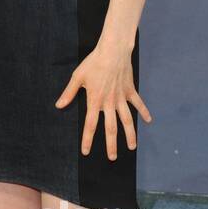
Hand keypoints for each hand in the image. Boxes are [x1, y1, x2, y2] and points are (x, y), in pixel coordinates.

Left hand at [55, 45, 150, 159]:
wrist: (112, 51)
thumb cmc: (93, 63)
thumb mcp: (77, 77)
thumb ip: (69, 93)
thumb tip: (59, 105)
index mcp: (94, 101)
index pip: (90, 125)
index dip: (87, 139)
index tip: (86, 152)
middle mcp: (109, 103)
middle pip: (111, 128)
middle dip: (111, 145)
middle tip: (112, 158)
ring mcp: (122, 98)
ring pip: (127, 120)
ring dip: (130, 135)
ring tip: (132, 147)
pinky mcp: (131, 91)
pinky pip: (138, 104)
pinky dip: (144, 112)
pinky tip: (149, 121)